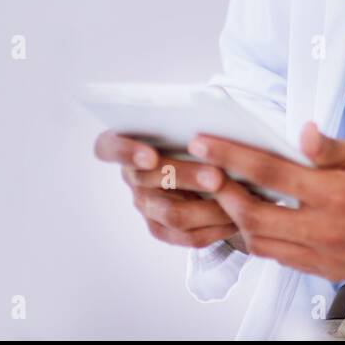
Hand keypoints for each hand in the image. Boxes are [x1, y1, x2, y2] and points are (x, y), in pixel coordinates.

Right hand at [94, 130, 241, 250]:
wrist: (205, 159)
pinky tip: (236, 218)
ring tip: (234, 198)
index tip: (150, 156)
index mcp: (124, 141)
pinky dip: (213, 227)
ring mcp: (145, 204)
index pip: (108, 147)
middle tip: (216, 176)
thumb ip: (190, 118)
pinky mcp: (162, 228)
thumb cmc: (192, 128)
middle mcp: (131, 175)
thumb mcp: (187, 117)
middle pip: (151, 181)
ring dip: (205, 207)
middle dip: (186, 177)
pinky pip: (186, 236)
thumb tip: (212, 108)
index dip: (126, 153)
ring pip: (172, 213)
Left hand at [187, 121, 344, 282]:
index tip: (206, 144)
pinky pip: (283, 259)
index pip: (270, 171)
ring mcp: (326, 255)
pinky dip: (263, 241)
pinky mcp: (329, 271)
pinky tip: (258, 221)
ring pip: (263, 245)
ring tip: (227, 198)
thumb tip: (302, 133)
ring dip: (239, 221)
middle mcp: (326, 229)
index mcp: (336, 194)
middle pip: (254, 216)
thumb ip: (332, 147)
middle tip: (205, 175)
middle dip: (223, 195)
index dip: (231, 156)